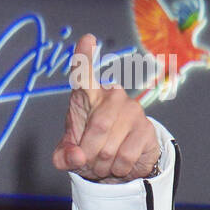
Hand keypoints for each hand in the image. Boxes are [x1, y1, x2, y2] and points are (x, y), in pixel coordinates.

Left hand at [52, 34, 160, 183]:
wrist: (119, 167)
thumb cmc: (90, 150)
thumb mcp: (69, 155)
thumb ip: (63, 156)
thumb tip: (77, 155)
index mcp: (88, 97)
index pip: (84, 74)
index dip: (84, 58)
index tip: (87, 39)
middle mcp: (112, 96)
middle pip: (98, 127)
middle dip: (89, 153)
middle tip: (88, 161)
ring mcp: (132, 110)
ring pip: (110, 146)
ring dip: (102, 165)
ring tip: (103, 163)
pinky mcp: (146, 128)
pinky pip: (125, 156)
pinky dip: (118, 169)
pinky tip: (119, 164)